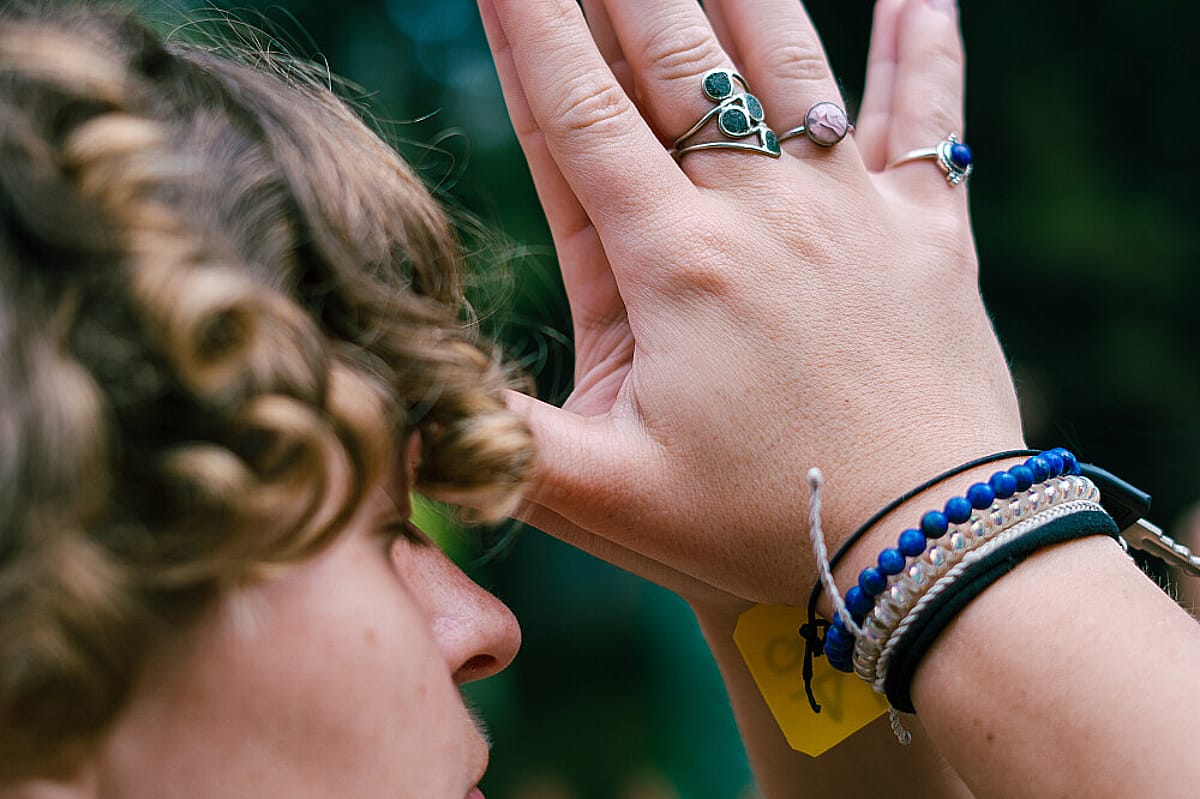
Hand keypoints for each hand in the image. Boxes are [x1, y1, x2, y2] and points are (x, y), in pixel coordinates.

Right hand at [479, 0, 1024, 605]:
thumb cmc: (762, 526)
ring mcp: (853, 211)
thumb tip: (404, 399)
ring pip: (786, 58)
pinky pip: (928, 117)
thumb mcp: (609, 500)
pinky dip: (925, 44)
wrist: (929, 548)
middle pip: (675, 58)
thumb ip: (501, 439)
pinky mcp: (928, 233)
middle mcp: (763, 212)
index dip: (529, 23)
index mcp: (675, 263)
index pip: (579, 111)